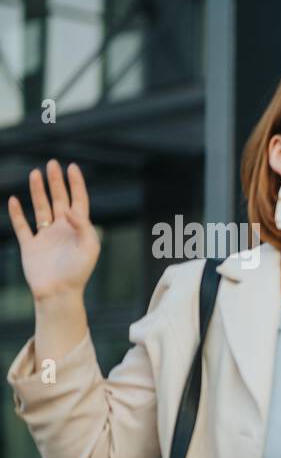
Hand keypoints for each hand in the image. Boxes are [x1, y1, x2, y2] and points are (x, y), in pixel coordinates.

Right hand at [8, 161, 100, 301]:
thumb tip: (71, 209)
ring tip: (36, 173)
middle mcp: (62, 229)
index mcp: (79, 229)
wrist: (58, 293)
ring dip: (37, 191)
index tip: (71, 167)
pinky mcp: (30, 245)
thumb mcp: (89, 248)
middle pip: (59, 200)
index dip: (76, 184)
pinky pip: (21, 226)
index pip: (78, 201)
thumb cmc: (78, 273)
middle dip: (56, 182)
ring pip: (41, 207)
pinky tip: (14, 200)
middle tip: (52, 164)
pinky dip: (16, 213)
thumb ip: (83, 226)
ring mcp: (45, 236)